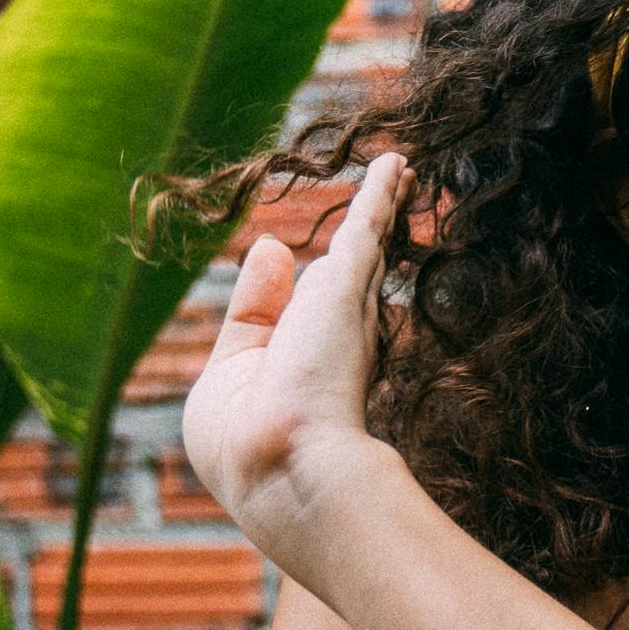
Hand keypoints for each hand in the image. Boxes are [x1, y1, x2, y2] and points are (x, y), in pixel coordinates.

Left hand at [182, 152, 408, 587]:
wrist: (285, 466)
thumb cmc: (246, 443)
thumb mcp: (227, 375)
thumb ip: (250, 314)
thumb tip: (269, 246)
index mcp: (306, 366)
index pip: (308, 318)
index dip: (302, 288)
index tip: (286, 257)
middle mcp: (336, 336)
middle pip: (355, 273)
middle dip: (370, 236)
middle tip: (391, 197)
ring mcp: (346, 307)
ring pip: (370, 244)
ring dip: (384, 207)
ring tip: (401, 173)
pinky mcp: (346, 282)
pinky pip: (367, 223)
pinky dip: (380, 192)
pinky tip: (393, 164)